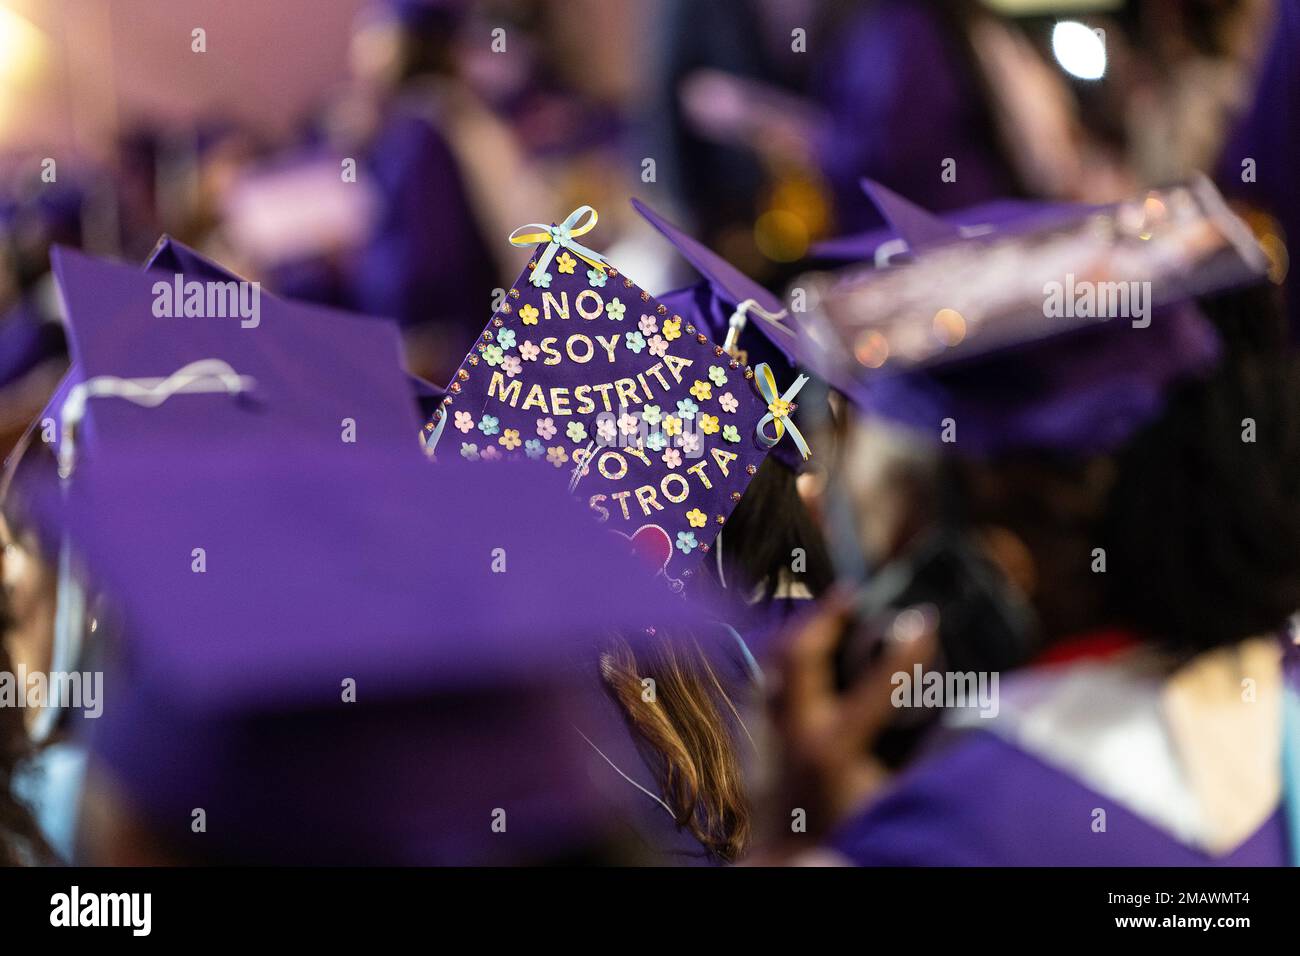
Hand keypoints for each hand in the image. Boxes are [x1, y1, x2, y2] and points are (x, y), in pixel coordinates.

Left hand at [760, 588, 937, 856]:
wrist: (788, 865)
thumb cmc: (849, 835)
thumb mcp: (895, 800)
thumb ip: (922, 757)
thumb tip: (958, 718)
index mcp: (831, 750)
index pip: (873, 685)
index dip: (905, 649)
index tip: (926, 618)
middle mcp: (791, 734)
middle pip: (799, 653)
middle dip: (828, 615)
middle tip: (857, 593)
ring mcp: (767, 734)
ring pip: (773, 662)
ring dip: (803, 631)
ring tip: (831, 612)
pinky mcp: (755, 739)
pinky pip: (764, 682)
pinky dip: (785, 659)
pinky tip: (803, 652)